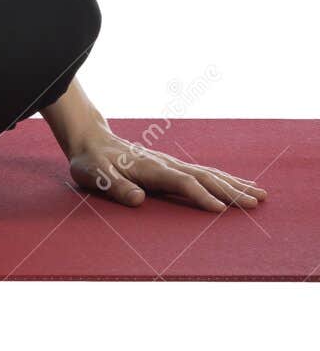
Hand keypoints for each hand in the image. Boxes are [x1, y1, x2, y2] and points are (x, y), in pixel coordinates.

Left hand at [67, 127, 267, 212]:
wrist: (91, 140)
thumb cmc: (92, 162)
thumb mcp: (95, 175)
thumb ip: (116, 187)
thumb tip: (138, 200)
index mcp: (151, 168)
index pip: (182, 182)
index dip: (200, 195)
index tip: (219, 210)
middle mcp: (166, 164)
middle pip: (204, 177)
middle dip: (230, 190)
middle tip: (256, 202)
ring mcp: (170, 164)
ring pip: (208, 173)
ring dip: (233, 184)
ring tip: (259, 194)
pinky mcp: (171, 166)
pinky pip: (202, 173)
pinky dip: (222, 179)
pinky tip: (236, 186)